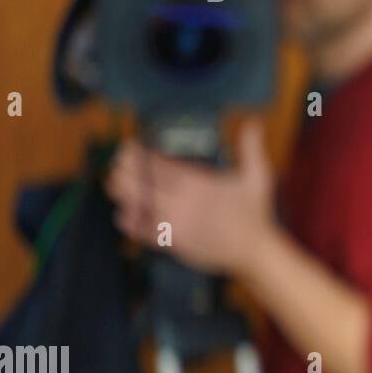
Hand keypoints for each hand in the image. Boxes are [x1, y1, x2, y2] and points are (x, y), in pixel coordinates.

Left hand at [106, 120, 275, 275]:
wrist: (254, 250)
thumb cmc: (256, 213)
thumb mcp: (258, 177)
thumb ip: (251, 148)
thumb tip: (254, 121)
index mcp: (198, 184)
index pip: (160, 166)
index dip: (140, 155)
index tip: (128, 146)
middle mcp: (183, 203)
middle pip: (144, 184)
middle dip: (125, 172)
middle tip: (116, 163)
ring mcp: (176, 224)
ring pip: (140, 207)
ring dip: (124, 195)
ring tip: (113, 184)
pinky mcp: (174, 243)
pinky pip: (145, 233)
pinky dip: (131, 224)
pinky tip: (123, 216)